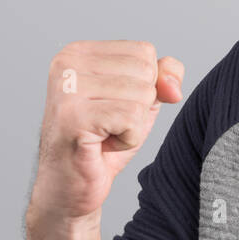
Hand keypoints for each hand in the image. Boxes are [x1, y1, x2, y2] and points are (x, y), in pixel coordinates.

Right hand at [29, 40, 183, 224]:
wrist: (69, 188)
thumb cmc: (104, 142)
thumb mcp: (141, 101)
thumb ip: (163, 77)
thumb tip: (172, 84)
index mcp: (78, 52)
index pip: (145, 52)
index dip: (144, 86)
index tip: (113, 107)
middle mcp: (66, 64)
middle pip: (146, 71)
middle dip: (139, 105)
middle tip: (108, 125)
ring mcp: (67, 90)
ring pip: (142, 95)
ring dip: (133, 124)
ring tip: (103, 135)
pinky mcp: (73, 118)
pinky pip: (133, 119)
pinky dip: (128, 140)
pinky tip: (101, 146)